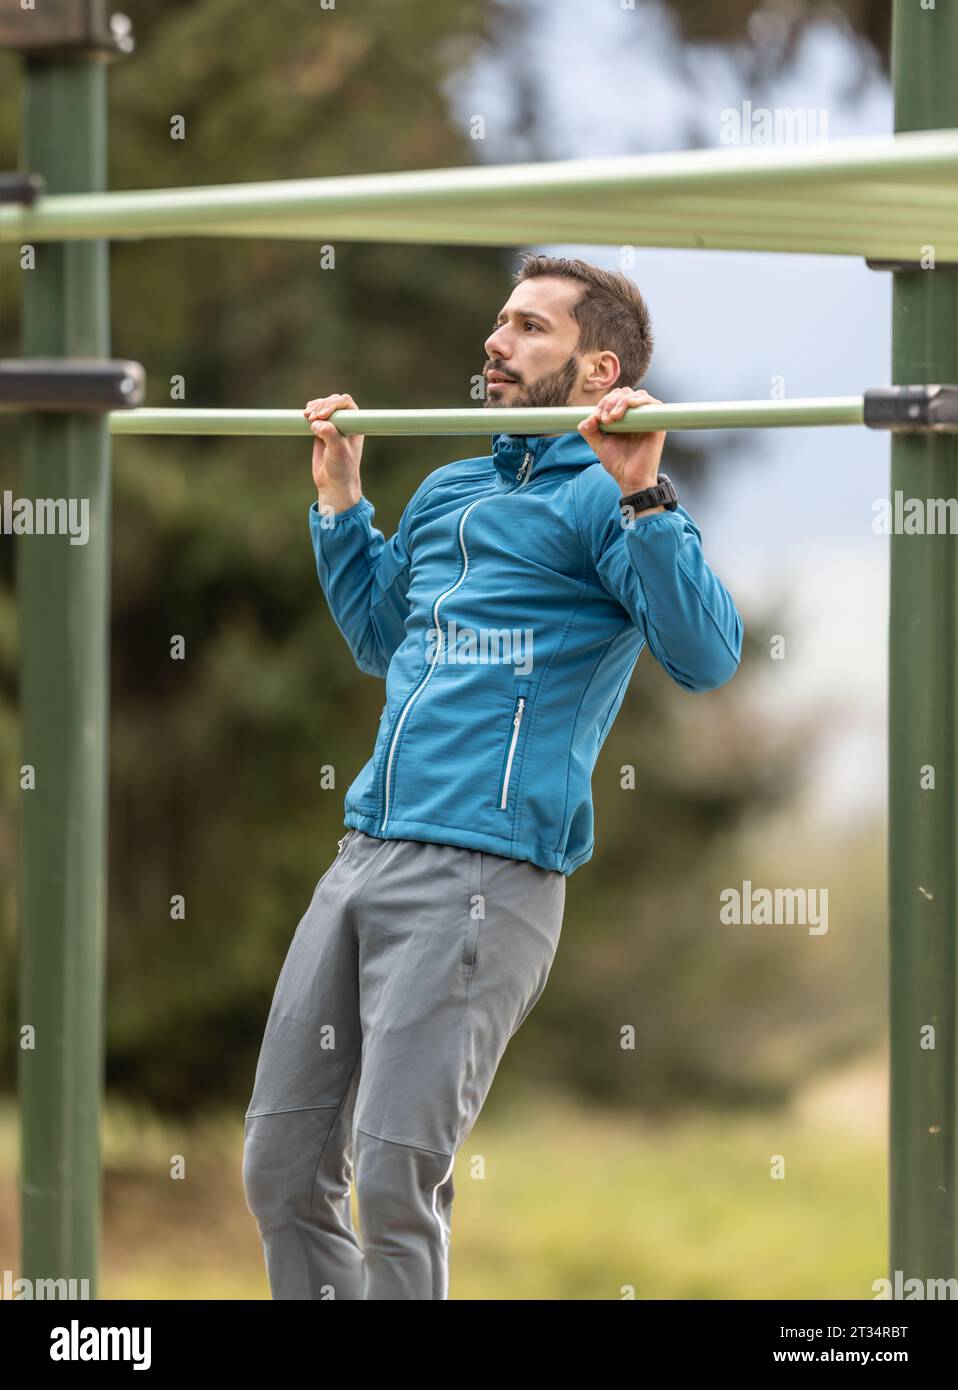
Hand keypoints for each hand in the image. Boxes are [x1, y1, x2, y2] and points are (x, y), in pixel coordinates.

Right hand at [304, 393, 363, 511]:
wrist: (333, 482)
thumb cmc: (342, 468)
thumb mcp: (338, 451)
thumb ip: (330, 435)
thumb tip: (316, 423)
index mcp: (355, 423)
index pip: (345, 403)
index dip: (333, 404)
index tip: (323, 415)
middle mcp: (345, 422)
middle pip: (332, 401)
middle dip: (321, 405)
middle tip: (311, 418)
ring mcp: (333, 425)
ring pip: (322, 406)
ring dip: (313, 408)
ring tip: (307, 417)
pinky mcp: (321, 430)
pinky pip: (315, 415)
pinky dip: (309, 412)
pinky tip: (304, 415)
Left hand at [577, 387, 666, 495]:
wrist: (630, 480)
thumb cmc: (617, 463)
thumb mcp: (598, 444)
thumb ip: (589, 431)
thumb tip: (585, 420)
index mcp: (623, 418)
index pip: (614, 397)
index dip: (603, 403)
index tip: (596, 418)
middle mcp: (636, 416)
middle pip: (624, 393)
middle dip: (610, 402)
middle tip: (604, 419)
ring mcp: (648, 419)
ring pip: (637, 395)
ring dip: (621, 402)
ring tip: (613, 418)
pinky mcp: (657, 424)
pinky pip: (653, 403)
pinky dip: (640, 401)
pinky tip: (630, 405)